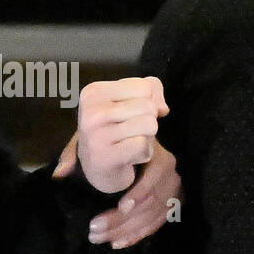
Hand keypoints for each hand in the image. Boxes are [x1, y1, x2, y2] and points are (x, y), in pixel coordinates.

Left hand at [55, 132, 180, 248]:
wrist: (135, 140)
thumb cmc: (112, 140)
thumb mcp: (93, 140)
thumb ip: (74, 154)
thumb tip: (59, 174)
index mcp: (153, 153)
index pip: (153, 176)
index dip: (139, 193)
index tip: (121, 207)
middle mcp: (168, 172)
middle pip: (150, 202)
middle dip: (122, 220)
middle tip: (95, 230)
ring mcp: (173, 189)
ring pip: (152, 217)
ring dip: (125, 231)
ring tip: (100, 238)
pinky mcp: (172, 203)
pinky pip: (157, 223)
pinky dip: (138, 235)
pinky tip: (118, 242)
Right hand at [75, 77, 168, 193]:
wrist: (98, 166)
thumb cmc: (116, 127)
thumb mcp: (129, 99)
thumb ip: (151, 89)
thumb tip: (162, 108)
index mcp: (94, 93)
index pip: (144, 87)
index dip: (145, 101)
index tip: (127, 114)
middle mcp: (91, 112)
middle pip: (148, 106)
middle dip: (147, 120)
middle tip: (129, 131)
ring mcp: (96, 136)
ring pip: (149, 125)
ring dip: (147, 137)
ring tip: (130, 142)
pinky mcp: (106, 158)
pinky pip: (143, 145)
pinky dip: (144, 153)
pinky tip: (130, 156)